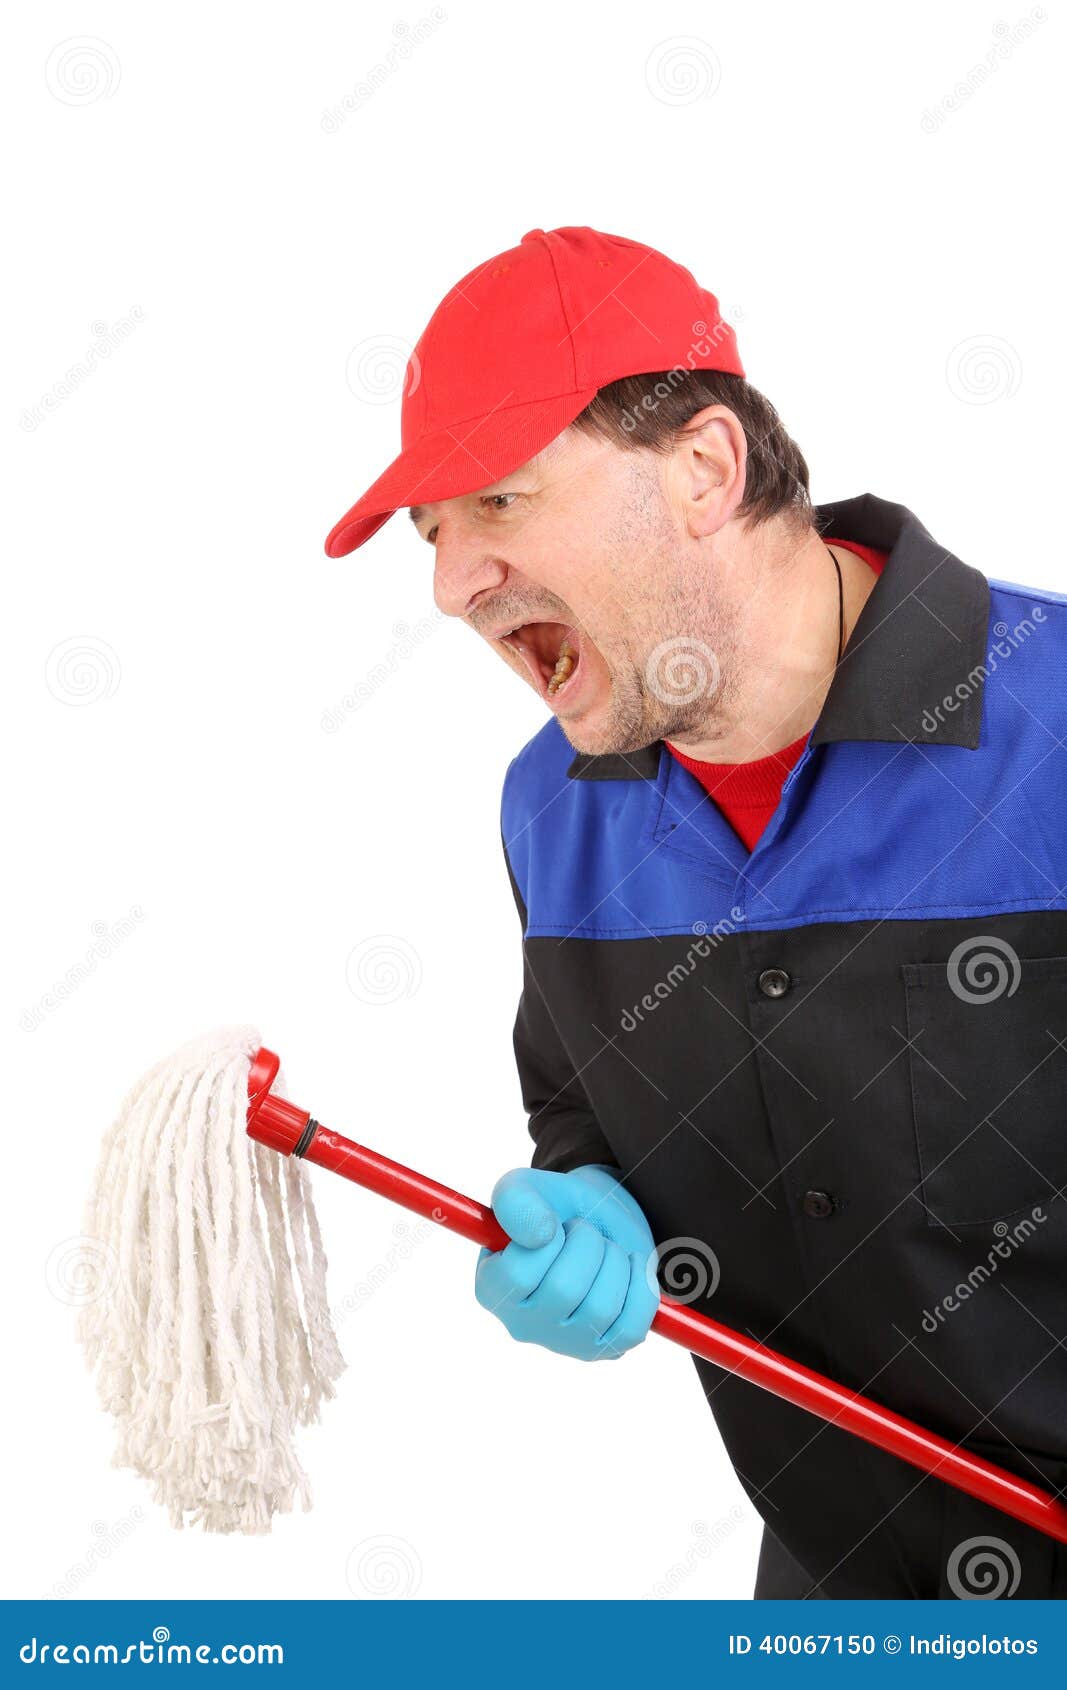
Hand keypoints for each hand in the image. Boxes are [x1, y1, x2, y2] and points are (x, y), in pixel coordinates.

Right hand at [474, 1165, 659, 1360]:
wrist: (598, 1218)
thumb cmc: (553, 1206)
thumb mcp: (524, 1187)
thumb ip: (515, 1201)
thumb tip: (539, 1235)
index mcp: (492, 1289)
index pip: (519, 1275)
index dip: (548, 1239)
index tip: (555, 1225)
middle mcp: (523, 1324)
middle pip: (564, 1290)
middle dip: (586, 1243)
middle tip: (585, 1230)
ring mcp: (566, 1342)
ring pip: (601, 1308)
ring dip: (614, 1260)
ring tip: (606, 1249)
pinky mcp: (605, 1349)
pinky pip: (632, 1327)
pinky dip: (639, 1285)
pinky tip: (629, 1267)